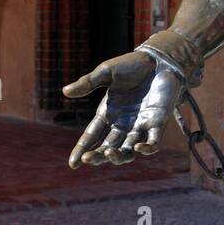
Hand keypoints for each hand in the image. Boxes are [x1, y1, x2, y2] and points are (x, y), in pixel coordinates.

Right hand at [62, 50, 182, 167]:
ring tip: (109, 153)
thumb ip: (88, 83)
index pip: (91, 137)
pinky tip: (139, 148)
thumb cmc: (132, 65)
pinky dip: (147, 148)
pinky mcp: (158, 123)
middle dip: (97, 156)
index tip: (73, 164)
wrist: (159, 60)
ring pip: (128, 151)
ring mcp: (140, 126)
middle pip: (107, 148)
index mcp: (107, 114)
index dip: (81, 150)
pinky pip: (153, 143)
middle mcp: (122, 124)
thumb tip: (65, 92)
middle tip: (88, 158)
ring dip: (118, 156)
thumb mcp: (107, 72)